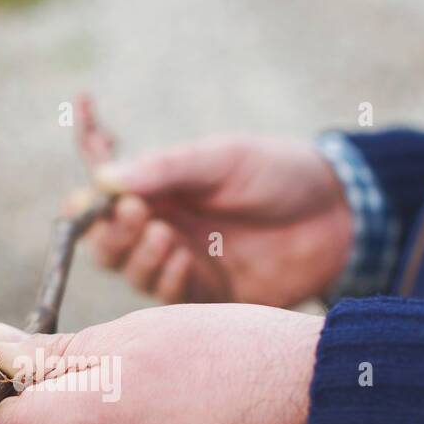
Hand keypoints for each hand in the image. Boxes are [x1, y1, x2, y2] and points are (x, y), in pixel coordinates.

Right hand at [82, 136, 351, 307]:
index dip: (88, 161)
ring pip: (129, 271)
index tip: (85, 127)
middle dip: (109, 230)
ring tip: (166, 235)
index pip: (105, 180)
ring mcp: (182, 262)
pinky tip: (186, 259)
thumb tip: (102, 180)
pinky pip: (167, 296)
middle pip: (104, 241)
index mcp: (161, 188)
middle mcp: (162, 226)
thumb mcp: (220, 159)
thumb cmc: (279, 174)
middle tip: (136, 213)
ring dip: (137, 255)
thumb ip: (164, 169)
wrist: (338, 215)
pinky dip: (167, 278)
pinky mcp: (206, 295)